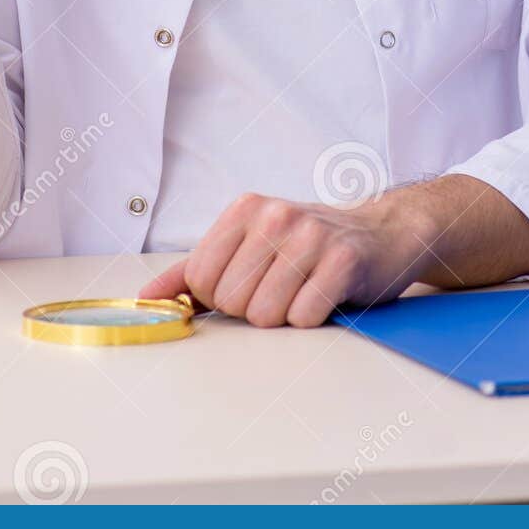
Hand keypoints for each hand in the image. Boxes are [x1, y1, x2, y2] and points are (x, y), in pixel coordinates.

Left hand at [138, 189, 439, 327]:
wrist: (381, 233)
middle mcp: (275, 215)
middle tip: (282, 286)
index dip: (221, 298)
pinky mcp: (343, 262)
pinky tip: (325, 295)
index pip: (201, 280)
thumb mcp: (249, 245)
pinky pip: (303, 318)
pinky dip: (312, 319)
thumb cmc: (308, 246)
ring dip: (284, 316)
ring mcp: (310, 236)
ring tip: (303, 290)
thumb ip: (194, 271)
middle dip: (254, 308)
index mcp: (245, 209)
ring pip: (265, 314)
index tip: (248, 284)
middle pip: (231, 301)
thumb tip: (147, 298)